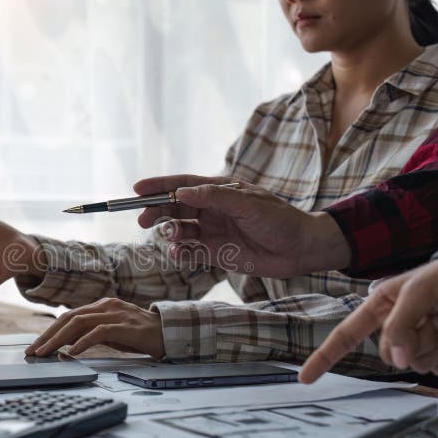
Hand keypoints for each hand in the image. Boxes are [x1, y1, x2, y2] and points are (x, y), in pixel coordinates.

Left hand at [25, 298, 164, 358]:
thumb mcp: (112, 334)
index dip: (50, 330)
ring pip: (78, 323)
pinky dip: (82, 342)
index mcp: (101, 306)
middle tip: (33, 351)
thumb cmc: (140, 335)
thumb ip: (92, 334)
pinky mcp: (124, 325)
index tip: (36, 345)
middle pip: (68, 318)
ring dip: (58, 339)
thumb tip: (67, 345)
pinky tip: (72, 352)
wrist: (169, 334)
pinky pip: (98, 332)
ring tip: (45, 353)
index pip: (69, 316)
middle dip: (47, 335)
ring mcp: (115, 314)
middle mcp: (106, 306)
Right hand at [133, 175, 349, 277]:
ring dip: (170, 233)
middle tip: (143, 220)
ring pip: (180, 229)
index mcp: (219, 190)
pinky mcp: (215, 252)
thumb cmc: (279, 220)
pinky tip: (178, 253)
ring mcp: (212, 231)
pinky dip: (180, 251)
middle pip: (175, 207)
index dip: (159, 185)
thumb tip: (182, 193)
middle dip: (157, 211)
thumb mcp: (248, 204)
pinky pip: (189, 250)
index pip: (182, 184)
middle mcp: (212, 209)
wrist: (300, 249)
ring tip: (171, 237)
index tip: (137, 189)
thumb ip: (214, 198)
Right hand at [299, 259, 437, 383]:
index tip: (306, 378)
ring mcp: (417, 342)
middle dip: (415, 340)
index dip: (324, 358)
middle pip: (389, 356)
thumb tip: (398, 359)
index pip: (344, 336)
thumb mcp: (416, 293)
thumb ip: (400, 325)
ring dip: (437, 344)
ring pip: (417, 366)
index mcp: (378, 308)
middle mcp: (393, 327)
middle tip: (430, 317)